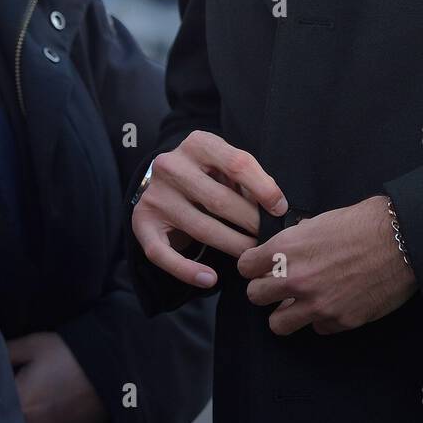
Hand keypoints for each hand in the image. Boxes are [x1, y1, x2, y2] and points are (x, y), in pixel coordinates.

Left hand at [8, 332, 107, 422]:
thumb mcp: (35, 345)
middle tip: (34, 383)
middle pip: (11, 417)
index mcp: (18, 403)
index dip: (7, 392)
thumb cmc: (72, 355)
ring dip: (28, 414)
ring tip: (48, 392)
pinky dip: (44, 422)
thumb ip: (6, 354)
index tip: (19, 381)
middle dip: (18, 401)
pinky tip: (57, 403)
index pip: (1, 401)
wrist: (113, 371)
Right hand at [131, 130, 287, 287]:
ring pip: (200, 228)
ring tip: (251, 255)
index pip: (237, 163)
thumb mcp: (225, 163)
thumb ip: (247, 178)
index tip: (280, 209)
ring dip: (231, 245)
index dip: (263, 189)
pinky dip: (188, 271)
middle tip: (268, 238)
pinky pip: (164, 254)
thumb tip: (276, 206)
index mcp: (198, 143)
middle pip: (219, 199)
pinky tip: (210, 279)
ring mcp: (154, 195)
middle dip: (250, 222)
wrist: (163, 178)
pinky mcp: (142, 222)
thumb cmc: (206, 172)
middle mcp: (171, 165)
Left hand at [238, 195, 417, 336]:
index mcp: (287, 249)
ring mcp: (316, 305)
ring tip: (302, 303)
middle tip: (281, 286)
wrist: (404, 240)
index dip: (254, 266)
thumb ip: (300, 237)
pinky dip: (322, 319)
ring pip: (277, 324)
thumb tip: (294, 241)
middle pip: (255, 297)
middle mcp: (295, 279)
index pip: (246, 267)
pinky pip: (317, 328)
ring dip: (287, 313)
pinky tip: (335, 304)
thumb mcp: (324, 220)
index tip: (261, 267)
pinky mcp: (339, 322)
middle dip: (266, 290)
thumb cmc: (367, 222)